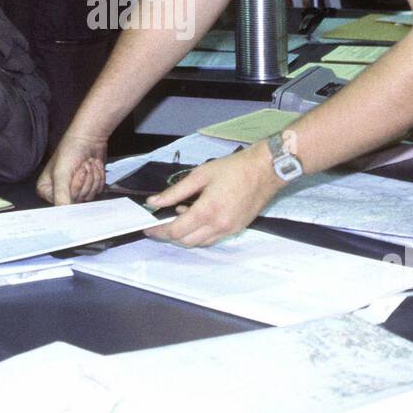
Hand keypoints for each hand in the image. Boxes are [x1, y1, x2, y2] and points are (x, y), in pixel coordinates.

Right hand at [37, 132, 108, 204]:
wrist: (89, 137)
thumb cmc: (71, 149)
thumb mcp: (62, 174)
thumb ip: (61, 195)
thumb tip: (63, 212)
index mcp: (47, 189)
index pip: (63, 203)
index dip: (72, 189)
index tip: (73, 176)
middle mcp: (60, 191)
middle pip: (77, 200)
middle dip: (84, 181)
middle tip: (81, 166)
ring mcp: (76, 189)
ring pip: (89, 196)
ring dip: (92, 178)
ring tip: (87, 164)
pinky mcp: (88, 186)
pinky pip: (97, 191)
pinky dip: (98, 177)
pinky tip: (93, 166)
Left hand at [143, 142, 284, 246]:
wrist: (264, 171)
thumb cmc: (233, 169)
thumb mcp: (200, 175)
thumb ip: (175, 191)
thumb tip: (154, 201)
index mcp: (207, 211)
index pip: (176, 231)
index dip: (158, 231)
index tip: (148, 227)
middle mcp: (218, 226)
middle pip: (185, 241)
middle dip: (170, 235)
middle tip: (161, 223)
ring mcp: (229, 230)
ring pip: (199, 243)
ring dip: (186, 235)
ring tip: (181, 215)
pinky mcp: (236, 230)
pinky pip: (212, 239)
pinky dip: (200, 234)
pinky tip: (198, 218)